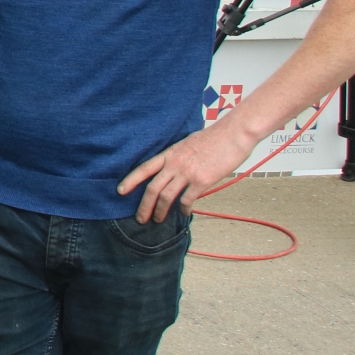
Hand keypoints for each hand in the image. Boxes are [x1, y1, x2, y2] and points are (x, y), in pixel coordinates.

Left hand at [117, 120, 252, 221]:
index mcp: (170, 153)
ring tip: (158, 219)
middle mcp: (175, 164)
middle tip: (140, 218)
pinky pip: (187, 200)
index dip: (130, 181)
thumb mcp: (188, 143)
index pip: (144, 168)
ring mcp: (188, 173)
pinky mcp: (202, 181)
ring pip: (166, 197)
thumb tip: (174, 167)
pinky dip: (183, 209)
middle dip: (144, 206)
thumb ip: (178, 156)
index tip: (120, 191)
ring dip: (160, 211)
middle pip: (152, 188)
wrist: (234, 134)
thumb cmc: (214, 137)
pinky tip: (183, 213)